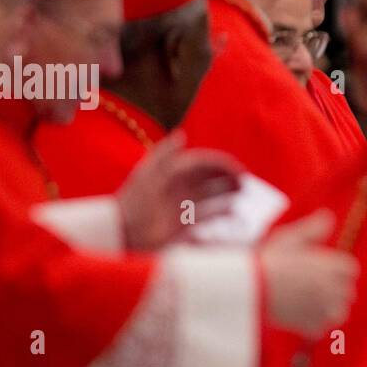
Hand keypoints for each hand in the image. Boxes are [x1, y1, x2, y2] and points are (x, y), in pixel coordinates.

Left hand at [117, 132, 242, 250]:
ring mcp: (184, 208)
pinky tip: (233, 214)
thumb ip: (163, 154)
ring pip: (213, 199)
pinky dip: (222, 215)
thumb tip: (181, 135)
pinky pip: (208, 219)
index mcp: (173, 174)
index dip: (223, 165)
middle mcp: (181, 190)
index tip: (240, 170)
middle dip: (229, 179)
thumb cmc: (133, 201)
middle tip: (245, 184)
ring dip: (228, 196)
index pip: (204, 164)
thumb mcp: (147, 174)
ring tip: (242, 197)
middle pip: (212, 181)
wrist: (121, 231)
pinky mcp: (184, 226)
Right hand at [259, 210, 359, 336]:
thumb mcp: (289, 238)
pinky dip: (312, 325)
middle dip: (334, 290)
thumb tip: (329, 217)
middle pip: (347, 292)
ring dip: (328, 310)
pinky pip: (320, 328)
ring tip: (309, 303)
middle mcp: (332, 288)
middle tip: (312, 287)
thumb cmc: (267, 259)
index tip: (321, 270)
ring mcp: (323, 309)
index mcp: (331, 266)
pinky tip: (298, 316)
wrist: (248, 287)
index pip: (350, 270)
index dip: (337, 270)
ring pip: (339, 313)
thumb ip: (312, 230)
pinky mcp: (309, 326)